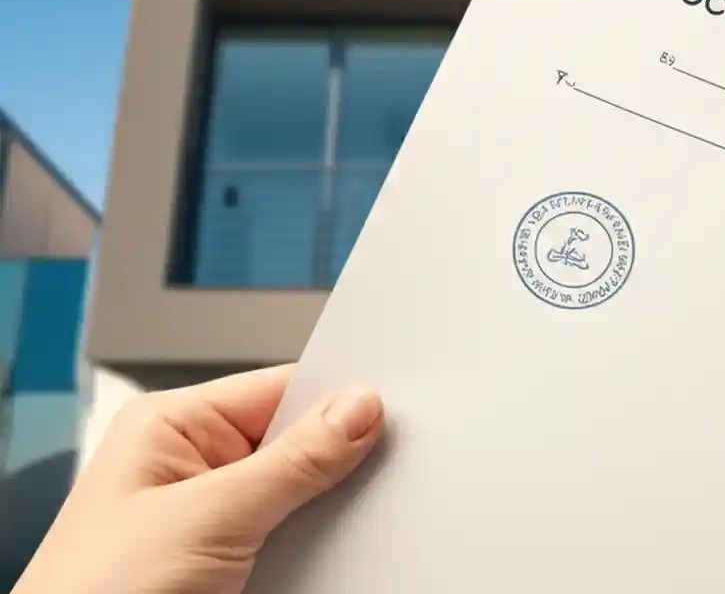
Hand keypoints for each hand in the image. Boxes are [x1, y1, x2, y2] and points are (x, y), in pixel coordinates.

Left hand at [13, 365, 383, 593]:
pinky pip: (292, 541)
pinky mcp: (226, 564)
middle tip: (372, 480)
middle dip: (335, 465)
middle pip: (297, 445)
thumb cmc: (94, 593)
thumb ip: (292, 462)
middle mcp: (191, 464)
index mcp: (173, 426)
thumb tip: (358, 407)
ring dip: (324, 516)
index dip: (339, 398)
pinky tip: (320, 560)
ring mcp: (210, 517)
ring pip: (300, 499)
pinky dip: (313, 551)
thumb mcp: (208, 516)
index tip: (393, 413)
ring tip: (328, 533)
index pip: (281, 388)